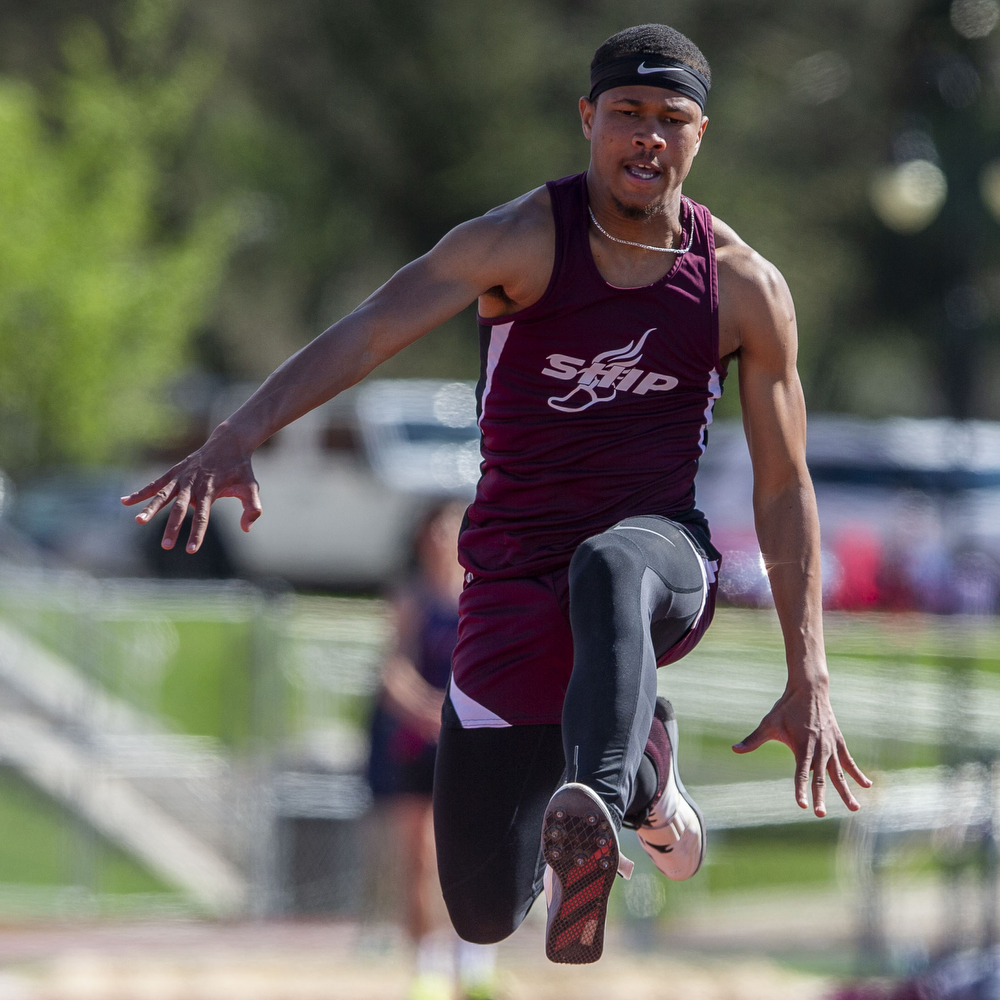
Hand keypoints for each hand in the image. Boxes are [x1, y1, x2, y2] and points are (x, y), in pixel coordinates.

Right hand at [121, 425, 262, 552]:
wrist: (229, 443)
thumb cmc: (240, 469)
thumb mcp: (251, 488)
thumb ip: (252, 509)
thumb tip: (246, 529)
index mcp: (210, 490)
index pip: (202, 515)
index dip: (197, 532)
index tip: (191, 549)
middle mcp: (192, 484)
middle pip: (179, 509)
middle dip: (172, 527)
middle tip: (166, 546)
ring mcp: (181, 478)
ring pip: (162, 495)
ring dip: (150, 509)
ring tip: (138, 522)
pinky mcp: (174, 473)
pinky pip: (155, 485)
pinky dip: (140, 493)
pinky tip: (124, 502)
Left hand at [732, 680, 870, 816]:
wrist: (809, 690)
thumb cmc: (786, 708)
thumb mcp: (769, 723)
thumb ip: (754, 739)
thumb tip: (734, 749)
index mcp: (802, 747)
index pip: (800, 774)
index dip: (801, 790)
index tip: (802, 805)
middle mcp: (819, 750)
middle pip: (820, 779)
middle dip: (820, 798)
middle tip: (821, 815)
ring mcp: (831, 747)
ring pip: (839, 774)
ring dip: (846, 792)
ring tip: (855, 809)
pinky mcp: (839, 742)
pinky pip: (850, 761)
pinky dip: (858, 774)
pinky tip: (867, 786)